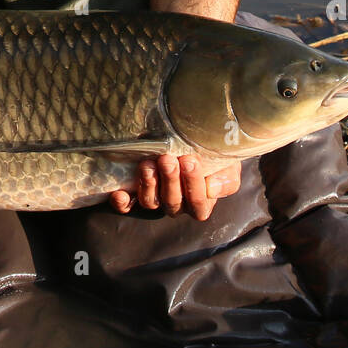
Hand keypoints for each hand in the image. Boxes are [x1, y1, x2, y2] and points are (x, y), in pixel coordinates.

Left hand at [109, 155, 240, 220]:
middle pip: (173, 202)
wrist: (195, 142)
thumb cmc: (213, 155)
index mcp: (201, 202)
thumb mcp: (227, 164)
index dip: (194, 185)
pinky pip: (128, 206)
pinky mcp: (135, 196)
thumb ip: (226, 179)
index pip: (198, 203)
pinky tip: (119, 194)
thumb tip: (212, 189)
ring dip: (149, 184)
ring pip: (151, 202)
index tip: (190, 160)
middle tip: (168, 160)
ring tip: (148, 164)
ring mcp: (156, 200)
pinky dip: (122, 202)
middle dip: (170, 181)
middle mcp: (177, 204)